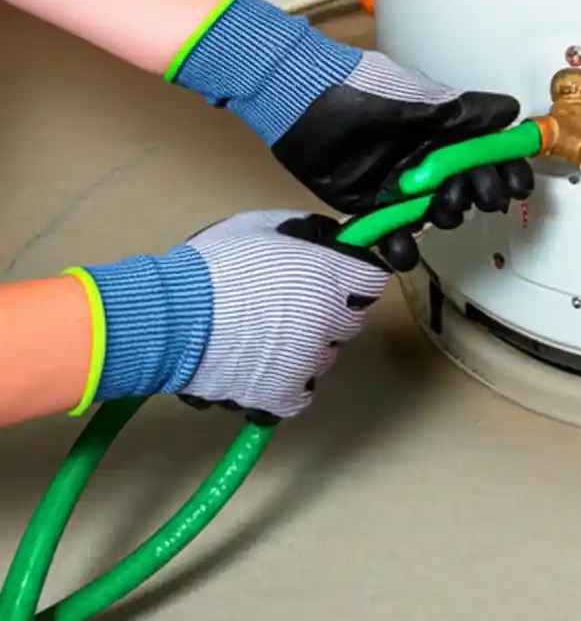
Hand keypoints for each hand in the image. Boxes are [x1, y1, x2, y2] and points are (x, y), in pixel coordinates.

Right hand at [79, 210, 389, 421]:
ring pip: (324, 356)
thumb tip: (333, 235)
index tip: (337, 279)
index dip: (353, 279)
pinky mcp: (284, 394)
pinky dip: (287, 384)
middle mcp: (329, 321)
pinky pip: (301, 392)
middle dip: (327, 312)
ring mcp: (309, 362)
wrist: (170, 316)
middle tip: (287, 305)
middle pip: (349, 320)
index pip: (371, 281)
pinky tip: (263, 366)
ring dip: (305, 347)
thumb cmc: (212, 266)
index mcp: (330, 277)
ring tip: (262, 335)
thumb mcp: (260, 225)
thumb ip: (305, 230)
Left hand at [171, 0, 534, 258]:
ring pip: (434, 215)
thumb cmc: (356, 90)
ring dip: (442, 218)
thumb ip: (465, 113)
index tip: (514, 187)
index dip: (505, 172)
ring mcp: (399, 185)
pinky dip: (399, 247)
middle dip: (474, 195)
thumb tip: (510, 110)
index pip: (486, 157)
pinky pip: (393, 234)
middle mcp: (425, 160)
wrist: (300, 101)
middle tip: (467, 192)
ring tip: (432, 209)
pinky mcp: (370, 205)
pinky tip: (400, 248)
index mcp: (442, 133)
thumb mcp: (418, 101)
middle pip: (466, 190)